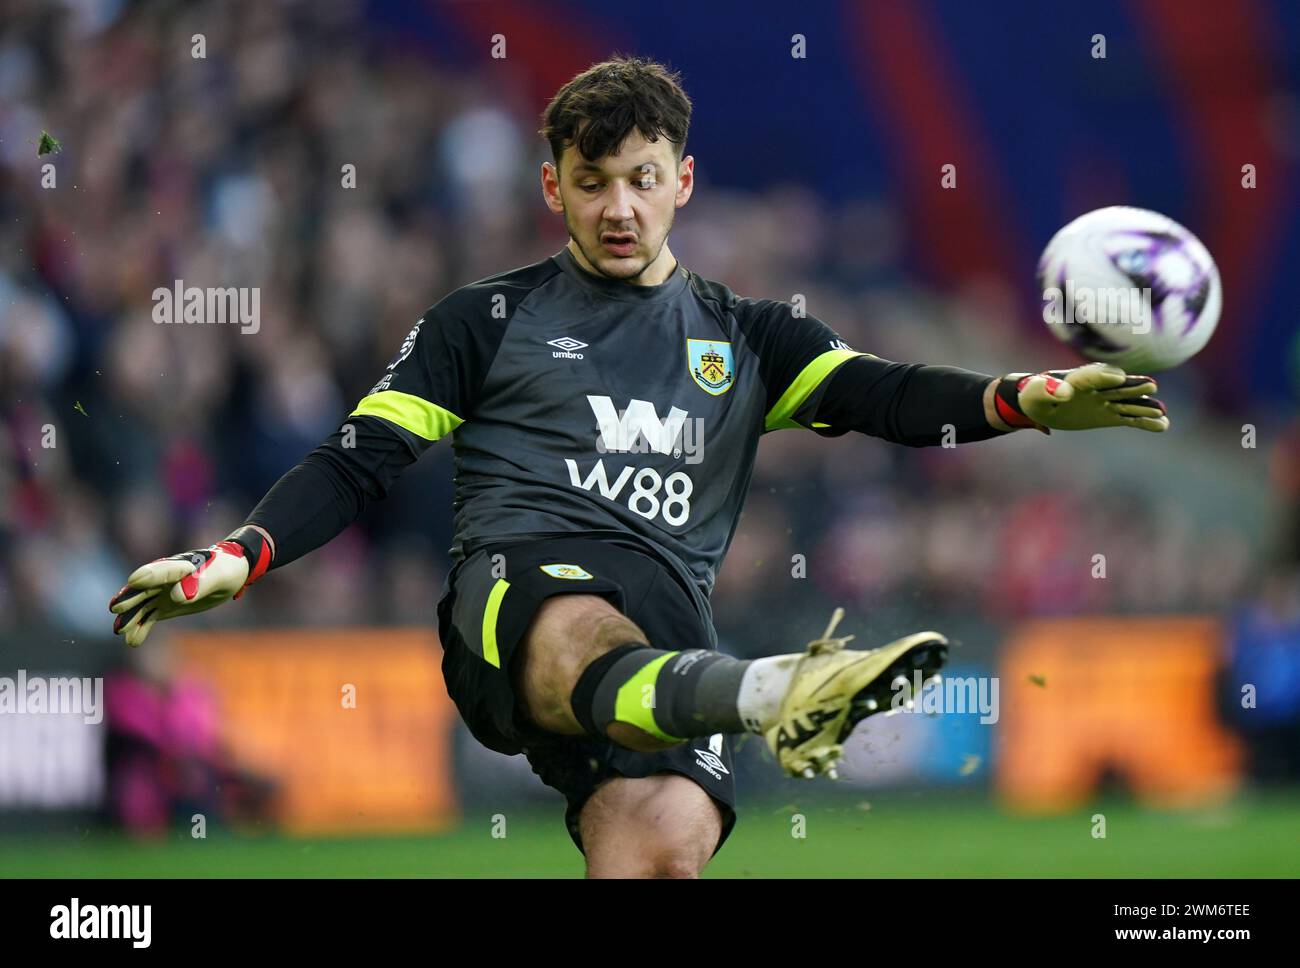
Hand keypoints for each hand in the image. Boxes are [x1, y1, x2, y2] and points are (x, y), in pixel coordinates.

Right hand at [109, 527, 270, 646]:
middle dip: (130, 598)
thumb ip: (200, 584)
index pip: (162, 570)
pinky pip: (150, 617)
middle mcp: (166, 578)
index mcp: (180, 565)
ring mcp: (163, 592)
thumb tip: (178, 597)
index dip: (148, 576)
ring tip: (119, 631)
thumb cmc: (226, 569)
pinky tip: (133, 641)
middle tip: (116, 609)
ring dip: (130, 617)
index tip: (133, 581)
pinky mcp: (166, 604)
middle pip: (143, 589)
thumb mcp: (219, 576)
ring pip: (142, 605)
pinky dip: (141, 627)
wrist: (230, 573)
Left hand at [993, 362, 1168, 432]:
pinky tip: (1161, 425)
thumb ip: (1046, 390)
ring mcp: (1105, 400)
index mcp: (1076, 378)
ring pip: (1127, 402)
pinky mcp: (1108, 414)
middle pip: (1116, 386)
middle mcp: (1096, 387)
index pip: (1091, 375)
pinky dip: (1144, 421)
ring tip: (1160, 411)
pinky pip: (1129, 418)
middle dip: (1132, 386)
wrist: (1040, 403)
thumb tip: (1064, 391)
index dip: (1104, 375)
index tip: (1118, 377)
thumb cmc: (1034, 395)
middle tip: (1150, 386)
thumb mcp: (1034, 394)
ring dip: (1143, 406)